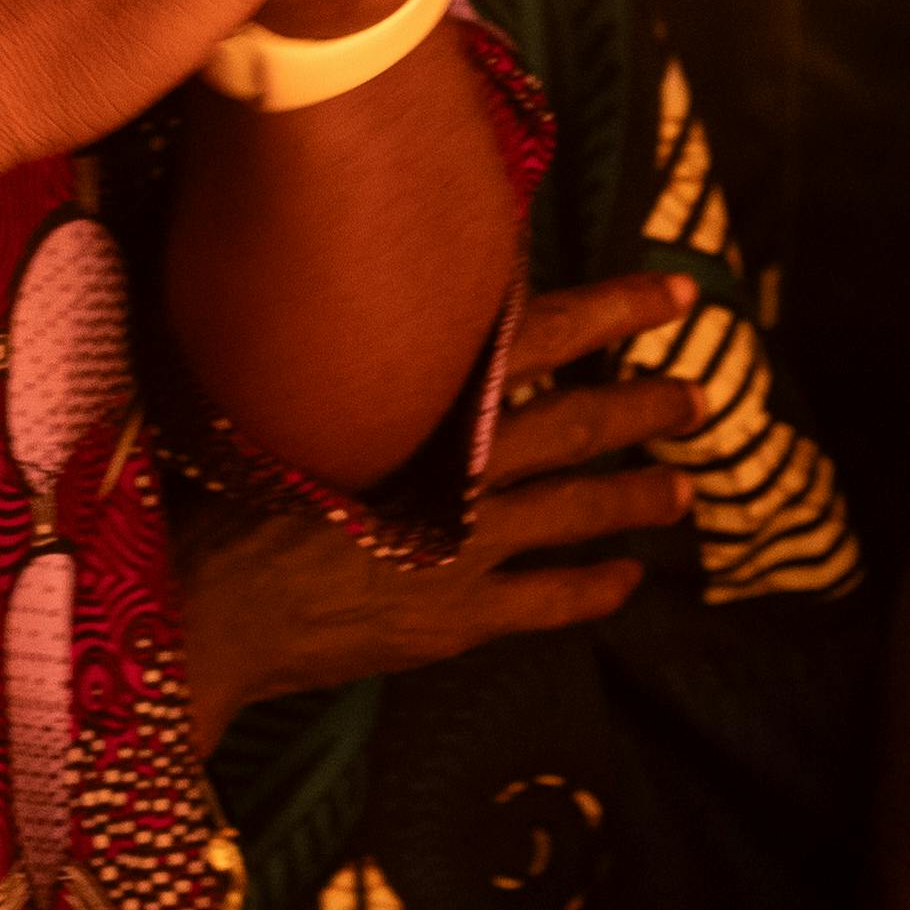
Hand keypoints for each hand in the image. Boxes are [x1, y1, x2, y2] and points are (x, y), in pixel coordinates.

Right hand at [178, 274, 703, 741]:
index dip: (610, 312)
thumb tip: (391, 302)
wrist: (209, 608)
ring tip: (682, 491)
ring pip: (574, 511)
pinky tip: (629, 582)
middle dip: (642, 405)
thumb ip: (356, 361)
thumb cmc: (228, 489)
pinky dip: (593, 588)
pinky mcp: (454, 618)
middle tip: (700, 393)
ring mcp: (463, 550)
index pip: (534, 338)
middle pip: (573, 424)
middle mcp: (456, 472)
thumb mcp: (290, 399)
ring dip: (634, 497)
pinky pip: (547, 601)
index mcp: (419, 405)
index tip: (674, 292)